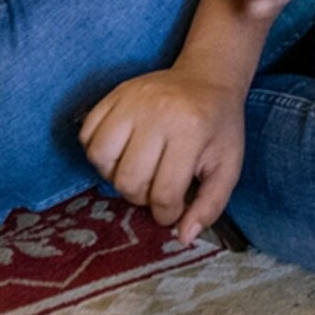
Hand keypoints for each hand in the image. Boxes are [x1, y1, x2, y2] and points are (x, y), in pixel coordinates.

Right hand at [79, 67, 245, 237]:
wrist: (207, 77)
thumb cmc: (218, 126)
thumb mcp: (228, 166)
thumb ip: (210, 206)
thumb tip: (183, 237)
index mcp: (190, 130)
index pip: (164, 193)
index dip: (167, 214)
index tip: (174, 208)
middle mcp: (157, 112)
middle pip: (128, 180)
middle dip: (141, 196)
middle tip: (157, 187)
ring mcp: (131, 100)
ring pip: (100, 159)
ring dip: (116, 174)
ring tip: (138, 169)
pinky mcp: (113, 94)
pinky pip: (87, 135)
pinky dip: (99, 152)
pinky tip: (122, 151)